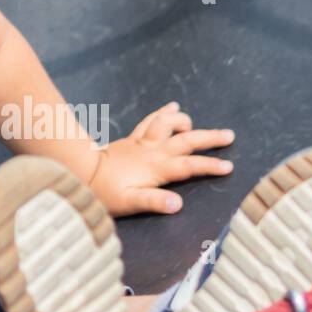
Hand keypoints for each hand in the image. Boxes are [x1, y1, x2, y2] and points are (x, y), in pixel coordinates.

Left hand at [87, 101, 234, 216]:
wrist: (82, 173)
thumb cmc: (106, 192)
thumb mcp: (130, 202)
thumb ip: (153, 202)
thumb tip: (178, 204)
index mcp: (156, 168)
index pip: (189, 166)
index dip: (210, 166)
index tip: (229, 166)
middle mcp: (153, 152)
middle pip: (186, 140)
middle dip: (209, 138)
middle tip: (229, 135)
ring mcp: (142, 143)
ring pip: (167, 124)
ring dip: (182, 120)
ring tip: (194, 122)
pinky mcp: (133, 139)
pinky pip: (151, 121)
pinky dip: (163, 113)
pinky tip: (172, 107)